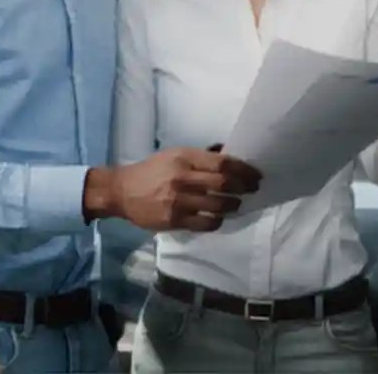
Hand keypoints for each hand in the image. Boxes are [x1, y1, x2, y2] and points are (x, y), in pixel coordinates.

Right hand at [95, 147, 261, 231]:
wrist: (122, 191)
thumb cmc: (152, 170)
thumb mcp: (174, 155)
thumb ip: (200, 158)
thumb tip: (229, 157)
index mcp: (184, 158)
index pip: (222, 163)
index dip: (244, 170)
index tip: (255, 175)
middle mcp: (183, 178)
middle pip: (224, 184)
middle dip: (244, 187)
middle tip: (253, 189)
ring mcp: (178, 200)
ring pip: (218, 205)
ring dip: (233, 205)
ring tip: (236, 203)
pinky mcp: (174, 220)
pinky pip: (205, 223)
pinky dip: (217, 220)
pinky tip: (218, 217)